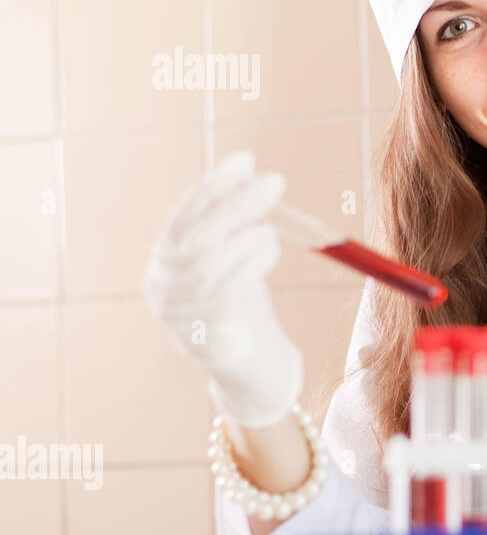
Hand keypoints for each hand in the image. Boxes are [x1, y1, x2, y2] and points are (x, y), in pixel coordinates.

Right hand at [143, 152, 302, 427]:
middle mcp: (164, 288)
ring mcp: (180, 316)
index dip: (214, 186)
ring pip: (207, 264)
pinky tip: (268, 251)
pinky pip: (225, 292)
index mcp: (166, 264)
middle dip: (235, 204)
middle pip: (194, 237)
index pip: (184, 217)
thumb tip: (255, 177)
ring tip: (271, 233)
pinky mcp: (206, 338)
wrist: (254, 375)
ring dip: (246, 237)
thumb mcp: (236, 262)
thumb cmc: (247, 311)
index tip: (246, 160)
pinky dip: (250, 262)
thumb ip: (236, 229)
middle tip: (275, 181)